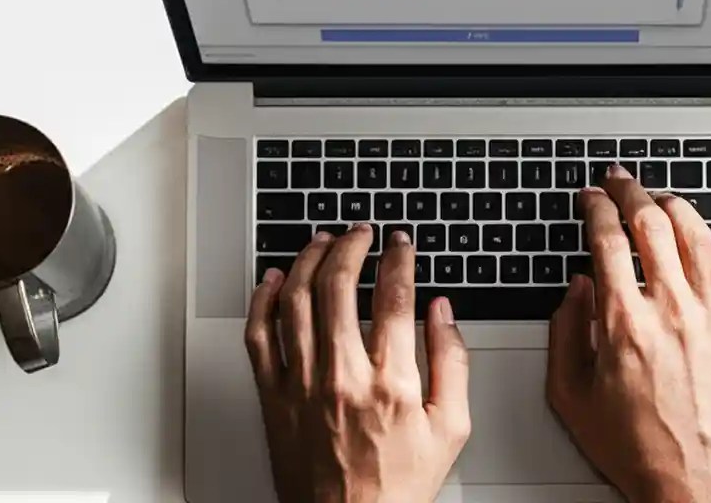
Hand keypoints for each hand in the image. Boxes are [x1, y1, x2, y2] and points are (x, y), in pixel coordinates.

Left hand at [245, 225, 470, 502]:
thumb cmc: (396, 488)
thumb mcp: (451, 429)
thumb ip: (452, 363)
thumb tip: (442, 313)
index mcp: (390, 383)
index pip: (395, 297)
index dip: (399, 259)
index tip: (400, 244)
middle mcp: (342, 376)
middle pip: (340, 286)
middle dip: (353, 246)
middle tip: (361, 233)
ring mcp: (301, 385)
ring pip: (297, 300)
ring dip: (310, 260)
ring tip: (323, 241)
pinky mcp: (273, 397)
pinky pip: (258, 336)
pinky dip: (263, 300)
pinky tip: (275, 280)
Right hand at [547, 165, 710, 502]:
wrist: (688, 478)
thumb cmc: (633, 444)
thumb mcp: (569, 393)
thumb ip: (565, 332)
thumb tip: (578, 288)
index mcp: (623, 322)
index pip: (606, 241)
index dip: (595, 209)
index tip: (590, 198)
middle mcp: (670, 309)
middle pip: (650, 225)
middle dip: (629, 193)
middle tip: (619, 182)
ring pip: (698, 237)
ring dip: (676, 205)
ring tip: (662, 197)